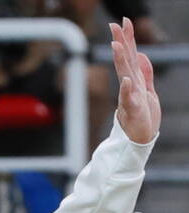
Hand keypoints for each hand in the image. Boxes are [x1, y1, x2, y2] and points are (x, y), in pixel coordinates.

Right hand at [111, 17, 159, 144]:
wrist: (140, 141)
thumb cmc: (143, 118)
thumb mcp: (148, 91)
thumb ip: (145, 73)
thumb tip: (141, 55)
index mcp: (134, 80)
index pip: (130, 55)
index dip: (127, 38)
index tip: (122, 22)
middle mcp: (130, 86)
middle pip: (125, 60)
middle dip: (120, 42)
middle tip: (114, 25)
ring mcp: (130, 97)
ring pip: (125, 75)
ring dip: (120, 61)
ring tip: (116, 45)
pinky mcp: (133, 110)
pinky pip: (129, 99)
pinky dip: (127, 89)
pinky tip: (127, 80)